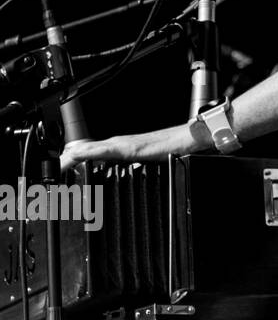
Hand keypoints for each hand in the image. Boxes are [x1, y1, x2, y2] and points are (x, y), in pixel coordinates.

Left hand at [59, 124, 193, 172]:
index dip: (69, 165)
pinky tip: (74, 159)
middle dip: (63, 164)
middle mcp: (114, 144)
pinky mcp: (127, 147)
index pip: (86, 154)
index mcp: (115, 149)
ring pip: (86, 149)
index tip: (56, 175)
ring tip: (55, 171)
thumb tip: (113, 179)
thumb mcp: (142, 162)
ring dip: (68, 160)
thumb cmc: (169, 150)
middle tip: (50, 177)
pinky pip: (101, 150)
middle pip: (80, 151)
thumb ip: (128, 168)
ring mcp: (119, 144)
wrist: (185, 139)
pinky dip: (85, 154)